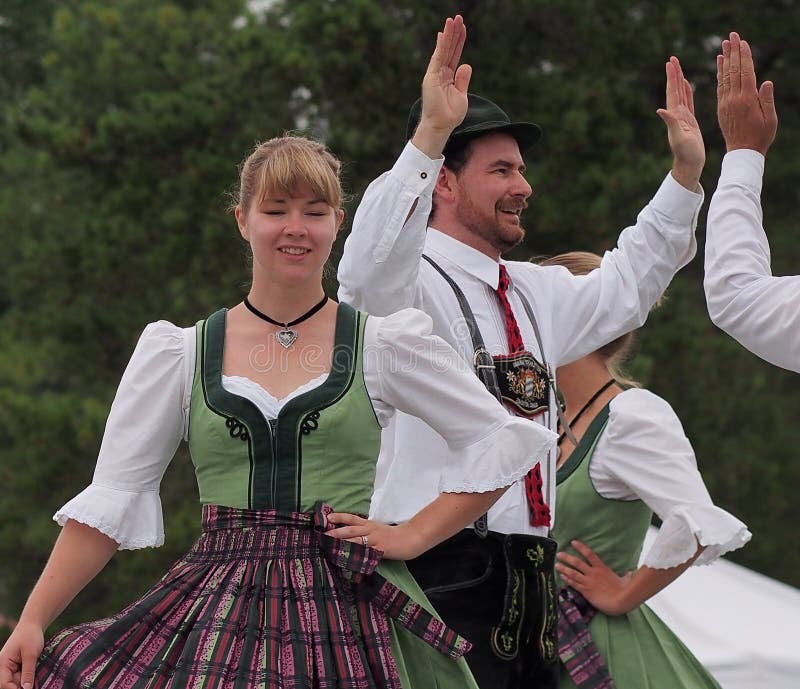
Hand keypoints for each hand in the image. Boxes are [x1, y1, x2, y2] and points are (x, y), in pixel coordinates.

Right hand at [0, 621, 43, 688]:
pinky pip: (21, 676)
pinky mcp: (16, 667)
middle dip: (22, 685)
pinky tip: (36, 672)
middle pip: (10, 684)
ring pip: (17, 681)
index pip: (4, 683)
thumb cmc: (30, 636)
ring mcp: (9, 667)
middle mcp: (3, 667)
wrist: (32, 625)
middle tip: (35, 681)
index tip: (29, 688)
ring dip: (27, 680)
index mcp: (2, 663)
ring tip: (37, 674)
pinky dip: (28, 676)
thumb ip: (28, 672)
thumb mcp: (31, 654)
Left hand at [326, 512, 425, 559]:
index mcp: (370, 524)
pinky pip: (367, 553)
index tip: (328, 516)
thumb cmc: (393, 535)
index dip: (340, 517)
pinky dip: (357, 556)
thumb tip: (350, 537)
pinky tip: (349, 560)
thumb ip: (366, 532)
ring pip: (357, 541)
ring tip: (331, 546)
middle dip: (337, 532)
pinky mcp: (381, 550)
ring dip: (343, 543)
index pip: (352, 518)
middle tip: (324, 534)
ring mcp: (376, 540)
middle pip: (351, 530)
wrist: (411, 538)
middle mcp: (371, 530)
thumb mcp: (378, 530)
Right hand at [411, 15, 472, 157]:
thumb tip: (466, 64)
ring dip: (448, 34)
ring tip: (453, 19)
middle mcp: (440, 73)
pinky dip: (441, 45)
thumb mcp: (461, 95)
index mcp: (448, 77)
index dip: (459, 41)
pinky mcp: (431, 77)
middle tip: (458, 17)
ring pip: (443, 50)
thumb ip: (463, 79)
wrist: (441, 126)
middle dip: (454, 33)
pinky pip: (438, 58)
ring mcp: (435, 74)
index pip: (454, 55)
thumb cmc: (450, 115)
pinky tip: (444, 34)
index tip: (463, 28)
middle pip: (449, 49)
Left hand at [555, 540, 632, 615]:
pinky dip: (567, 580)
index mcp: (602, 568)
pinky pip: (574, 584)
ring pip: (572, 573)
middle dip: (567, 557)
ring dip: (564, 568)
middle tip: (559, 554)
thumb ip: (625, 575)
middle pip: (577, 562)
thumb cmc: (625, 590)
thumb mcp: (625, 580)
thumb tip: (630, 573)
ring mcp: (588, 582)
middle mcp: (593, 573)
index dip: (580, 547)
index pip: (589, 554)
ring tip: (557, 565)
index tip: (573, 542)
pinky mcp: (586, 591)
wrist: (620, 601)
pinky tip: (562, 577)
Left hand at [656, 56, 704, 190]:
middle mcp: (677, 115)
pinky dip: (687, 92)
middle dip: (674, 74)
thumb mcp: (679, 137)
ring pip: (681, 94)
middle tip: (672, 58)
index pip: (673, 92)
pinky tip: (686, 84)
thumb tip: (660, 110)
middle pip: (675, 90)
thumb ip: (671, 123)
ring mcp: (683, 117)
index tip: (670, 62)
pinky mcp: (690, 121)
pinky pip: (688, 102)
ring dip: (679, 80)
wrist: (690, 165)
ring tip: (678, 67)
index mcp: (676, 116)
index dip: (672, 77)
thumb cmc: (686, 154)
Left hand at [717, 32, 776, 154]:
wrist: (742, 152)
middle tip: (731, 36)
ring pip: (724, 77)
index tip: (742, 42)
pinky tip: (720, 63)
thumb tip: (766, 82)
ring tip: (724, 45)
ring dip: (724, 60)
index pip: (744, 73)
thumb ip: (767, 100)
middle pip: (733, 71)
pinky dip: (720, 73)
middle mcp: (733, 99)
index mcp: (746, 100)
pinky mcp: (721, 107)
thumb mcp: (769, 119)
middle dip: (733, 52)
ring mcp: (725, 103)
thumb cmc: (760, 137)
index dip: (743, 56)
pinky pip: (720, 86)